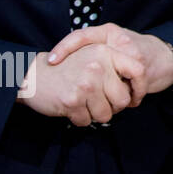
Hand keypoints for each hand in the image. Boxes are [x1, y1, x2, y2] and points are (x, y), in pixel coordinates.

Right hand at [18, 43, 137, 125]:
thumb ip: (114, 67)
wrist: (32, 76)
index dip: (140, 88)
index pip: (138, 70)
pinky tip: (72, 108)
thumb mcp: (92, 57)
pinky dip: (80, 119)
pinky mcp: (72, 100)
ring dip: (95, 115)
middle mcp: (97, 66)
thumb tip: (135, 92)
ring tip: (84, 104)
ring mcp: (85, 84)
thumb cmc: (66, 69)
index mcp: (105, 52)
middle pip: (122, 99)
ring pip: (106, 114)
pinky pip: (86, 121)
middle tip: (100, 104)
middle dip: (113, 107)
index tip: (134, 98)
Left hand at [46, 23, 172, 100]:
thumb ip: (92, 48)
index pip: (81, 35)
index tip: (51, 61)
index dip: (64, 47)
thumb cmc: (132, 52)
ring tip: (95, 103)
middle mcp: (119, 40)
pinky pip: (124, 88)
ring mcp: (131, 54)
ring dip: (102, 94)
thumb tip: (60, 62)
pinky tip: (122, 104)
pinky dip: (121, 99)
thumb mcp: (112, 43)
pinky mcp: (141, 69)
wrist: (164, 56)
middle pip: (92, 60)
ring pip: (106, 78)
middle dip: (82, 81)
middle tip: (72, 94)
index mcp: (108, 32)